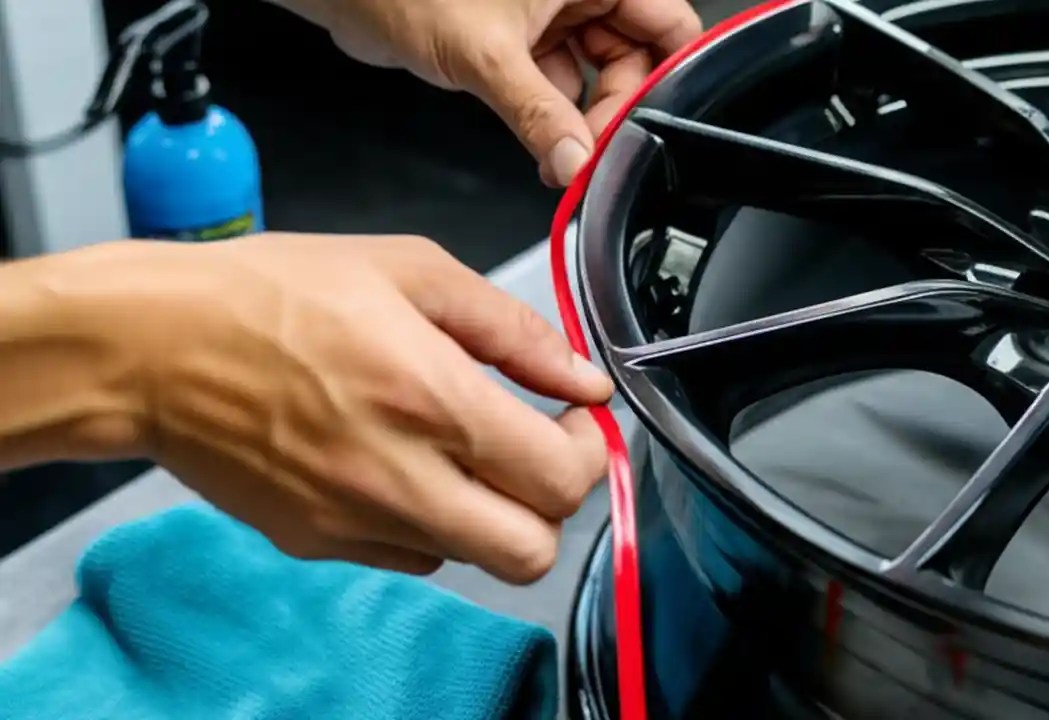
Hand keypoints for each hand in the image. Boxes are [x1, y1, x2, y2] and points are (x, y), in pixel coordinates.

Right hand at [40, 235, 613, 582]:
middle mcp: (400, 478)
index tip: (573, 417)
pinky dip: (431, 522)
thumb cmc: (268, 294)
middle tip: (536, 449)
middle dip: (554, 503)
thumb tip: (581, 377)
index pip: (562, 478)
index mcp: (431, 400)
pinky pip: (411, 556)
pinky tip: (403, 464)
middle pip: (532, 551)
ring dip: (492, 511)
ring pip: (474, 559)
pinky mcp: (318, 542)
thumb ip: (512, 329)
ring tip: (460, 448)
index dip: (589, 451)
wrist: (150, 347)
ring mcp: (356, 521)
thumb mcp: (409, 271)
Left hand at [275, 0, 701, 185]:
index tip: (645, 127)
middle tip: (592, 153)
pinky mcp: (524, 37)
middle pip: (635, 55)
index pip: (668, 22)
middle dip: (615, 109)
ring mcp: (552, 12)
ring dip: (583, 119)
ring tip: (565, 155)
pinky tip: (545, 144)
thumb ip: (539, 115)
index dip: (667, 75)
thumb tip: (578, 159)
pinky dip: (555, 114)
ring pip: (597, 74)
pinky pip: (560, 82)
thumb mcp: (486, 56)